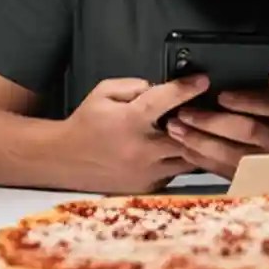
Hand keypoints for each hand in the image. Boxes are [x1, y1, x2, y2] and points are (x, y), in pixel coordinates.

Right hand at [60, 74, 209, 193]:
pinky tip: (173, 152)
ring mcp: (147, 172)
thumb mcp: (104, 93)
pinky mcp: (148, 187)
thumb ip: (134, 85)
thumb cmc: (87, 122)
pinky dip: (178, 162)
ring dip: (192, 145)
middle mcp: (143, 148)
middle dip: (198, 123)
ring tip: (194, 134)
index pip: (166, 100)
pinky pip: (175, 173)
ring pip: (188, 159)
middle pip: (188, 136)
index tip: (202, 81)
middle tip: (202, 113)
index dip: (187, 88)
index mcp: (131, 120)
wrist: (66, 159)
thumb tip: (161, 88)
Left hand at [165, 67, 268, 178]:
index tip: (220, 96)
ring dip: (200, 143)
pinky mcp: (255, 179)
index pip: (267, 106)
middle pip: (244, 131)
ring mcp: (266, 163)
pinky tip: (185, 151)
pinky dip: (204, 162)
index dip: (243, 101)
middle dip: (211, 123)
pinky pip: (227, 171)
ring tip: (176, 131)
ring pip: (231, 154)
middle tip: (183, 114)